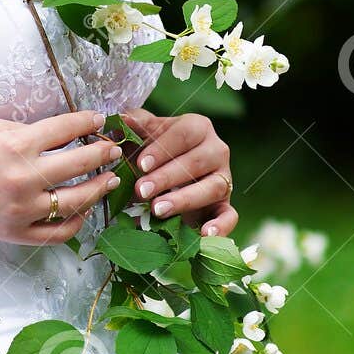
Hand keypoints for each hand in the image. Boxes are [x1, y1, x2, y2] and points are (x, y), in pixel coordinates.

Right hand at [0, 109, 125, 246]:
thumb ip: (27, 132)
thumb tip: (61, 136)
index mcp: (15, 146)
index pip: (65, 129)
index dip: (87, 122)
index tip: (99, 119)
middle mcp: (23, 178)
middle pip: (79, 163)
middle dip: (103, 152)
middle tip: (114, 148)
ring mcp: (22, 210)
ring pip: (77, 200)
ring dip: (99, 187)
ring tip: (109, 179)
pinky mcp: (16, 233)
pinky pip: (58, 232)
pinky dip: (77, 222)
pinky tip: (84, 209)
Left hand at [118, 107, 237, 237]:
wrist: (172, 176)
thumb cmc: (157, 152)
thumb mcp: (147, 136)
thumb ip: (136, 126)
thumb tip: (123, 118)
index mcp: (198, 128)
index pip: (183, 134)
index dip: (162, 148)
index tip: (141, 164)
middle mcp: (217, 150)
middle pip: (197, 161)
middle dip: (167, 177)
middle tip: (142, 190)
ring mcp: (224, 178)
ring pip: (212, 187)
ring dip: (185, 199)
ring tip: (158, 210)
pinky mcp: (226, 205)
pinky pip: (230, 215)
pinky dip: (221, 226)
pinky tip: (205, 235)